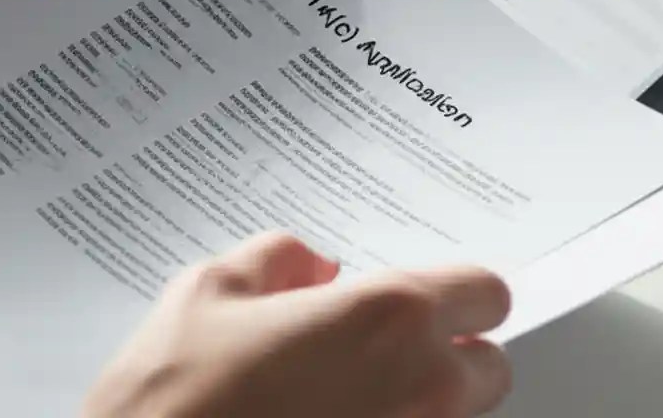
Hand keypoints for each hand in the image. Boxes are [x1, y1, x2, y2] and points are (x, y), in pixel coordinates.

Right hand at [83, 233, 512, 417]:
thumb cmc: (172, 401)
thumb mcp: (208, 292)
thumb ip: (275, 259)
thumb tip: (311, 265)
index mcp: (387, 318)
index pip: (486, 292)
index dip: (457, 293)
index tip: (426, 301)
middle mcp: (420, 388)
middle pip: (490, 367)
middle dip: (450, 356)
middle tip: (383, 353)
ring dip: (422, 404)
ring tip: (348, 398)